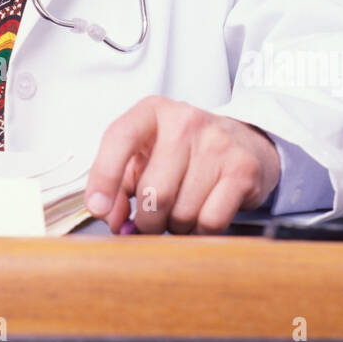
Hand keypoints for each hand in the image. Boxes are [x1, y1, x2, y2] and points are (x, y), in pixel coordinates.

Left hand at [85, 98, 280, 234]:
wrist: (244, 142)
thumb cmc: (183, 152)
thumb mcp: (146, 155)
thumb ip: (119, 183)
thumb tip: (112, 218)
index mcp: (153, 111)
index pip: (120, 137)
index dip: (104, 176)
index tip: (98, 208)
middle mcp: (185, 120)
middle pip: (153, 191)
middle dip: (147, 220)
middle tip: (151, 221)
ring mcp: (217, 143)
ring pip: (182, 212)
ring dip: (175, 226)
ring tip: (181, 211)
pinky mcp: (242, 169)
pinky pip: (211, 221)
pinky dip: (201, 230)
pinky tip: (203, 215)